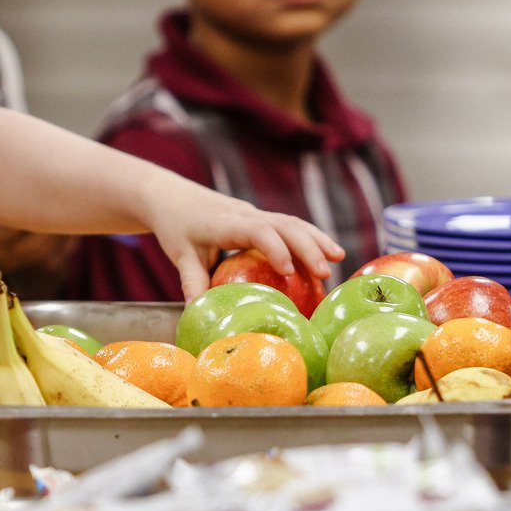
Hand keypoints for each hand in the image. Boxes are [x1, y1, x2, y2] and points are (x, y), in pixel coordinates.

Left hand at [147, 188, 341, 299]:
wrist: (172, 196)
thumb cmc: (176, 227)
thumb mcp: (181, 255)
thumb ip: (192, 283)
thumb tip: (201, 314)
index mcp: (225, 222)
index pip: (256, 230)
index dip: (275, 248)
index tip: (289, 271)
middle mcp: (245, 214)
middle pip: (284, 224)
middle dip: (307, 246)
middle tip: (325, 273)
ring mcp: (255, 213)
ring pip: (292, 221)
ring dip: (316, 239)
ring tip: (338, 259)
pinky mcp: (260, 217)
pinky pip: (289, 225)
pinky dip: (309, 237)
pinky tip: (327, 253)